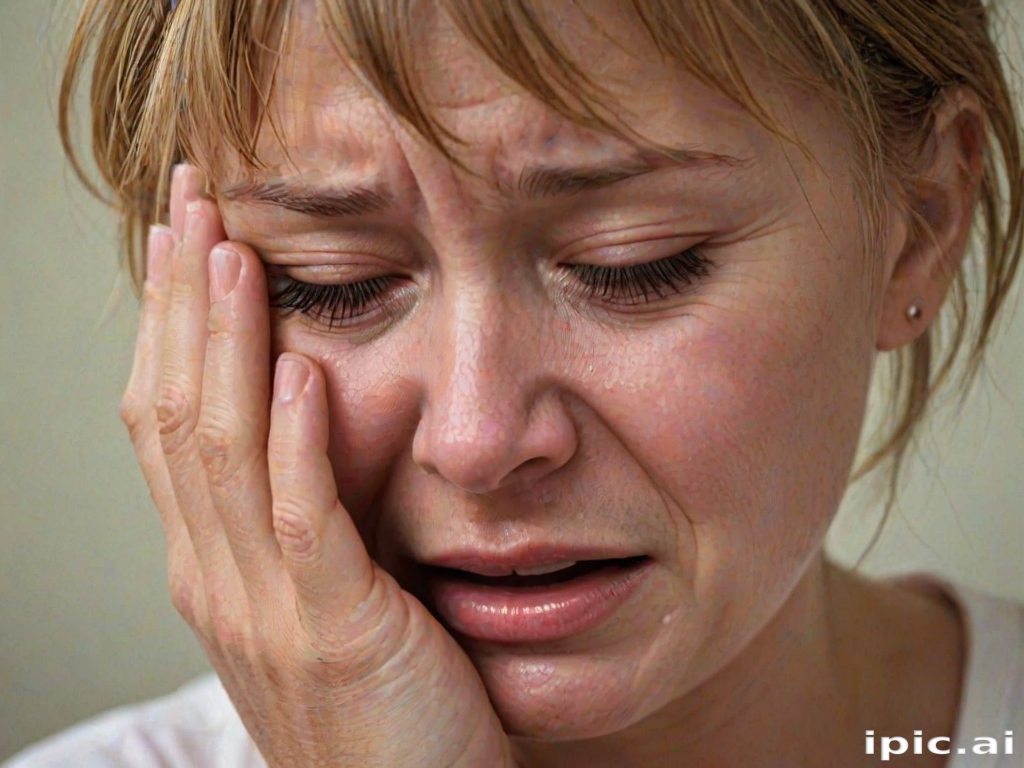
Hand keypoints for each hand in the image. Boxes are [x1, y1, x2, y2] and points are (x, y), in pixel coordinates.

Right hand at [120, 164, 515, 767]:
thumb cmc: (376, 708)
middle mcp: (217, 576)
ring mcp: (263, 606)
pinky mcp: (332, 632)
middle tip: (190, 205)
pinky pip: (302, 522)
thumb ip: (306, 516)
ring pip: (221, 451)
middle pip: (176, 414)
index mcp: (214, 564)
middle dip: (181, 304)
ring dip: (226, 343)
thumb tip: (314, 410)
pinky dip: (296, 443)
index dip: (170, 324)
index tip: (184, 239)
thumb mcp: (323, 598)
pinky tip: (302, 371)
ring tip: (233, 253)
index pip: (169, 420)